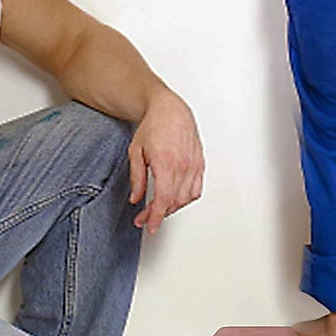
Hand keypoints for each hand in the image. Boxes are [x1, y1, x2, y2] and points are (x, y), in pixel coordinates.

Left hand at [127, 86, 204, 233]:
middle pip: (174, 201)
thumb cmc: (154, 126)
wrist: (170, 109)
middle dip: (159, 214)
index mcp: (166, 162)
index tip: (149, 226)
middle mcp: (183, 165)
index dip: (156, 217)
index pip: (163, 199)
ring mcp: (194, 164)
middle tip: (146, 218)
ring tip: (159, 208)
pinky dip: (187, 198)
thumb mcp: (136, 152)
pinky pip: (197, 188)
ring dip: (173, 207)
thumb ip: (136, 178)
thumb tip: (136, 198)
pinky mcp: (200, 163)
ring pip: (187, 198)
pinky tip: (176, 198)